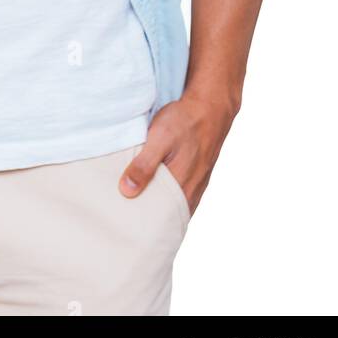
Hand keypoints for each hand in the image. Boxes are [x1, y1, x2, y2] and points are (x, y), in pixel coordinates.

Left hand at [117, 89, 238, 217]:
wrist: (211, 107)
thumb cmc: (185, 121)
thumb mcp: (160, 138)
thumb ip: (144, 165)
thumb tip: (127, 191)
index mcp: (181, 186)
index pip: (161, 219)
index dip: (145, 226)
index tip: (126, 230)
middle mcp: (192, 191)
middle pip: (168, 216)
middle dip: (150, 221)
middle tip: (126, 224)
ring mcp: (197, 185)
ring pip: (176, 207)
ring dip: (160, 210)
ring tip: (137, 212)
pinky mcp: (198, 176)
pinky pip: (183, 197)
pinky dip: (170, 200)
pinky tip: (156, 195)